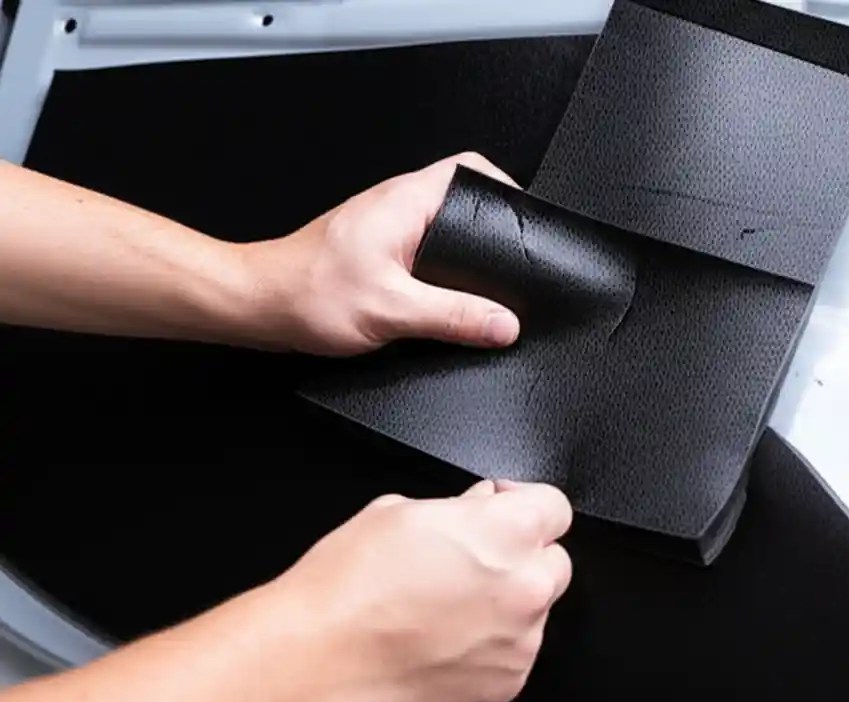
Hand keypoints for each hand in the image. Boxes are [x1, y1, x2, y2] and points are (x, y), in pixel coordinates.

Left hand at [248, 152, 523, 356]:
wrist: (257, 306)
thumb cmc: (305, 294)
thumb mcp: (392, 310)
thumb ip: (454, 316)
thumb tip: (504, 324)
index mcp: (406, 200)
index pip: (472, 167)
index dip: (507, 187)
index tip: (528, 219)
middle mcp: (396, 204)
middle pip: (464, 197)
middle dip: (493, 225)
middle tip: (515, 255)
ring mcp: (385, 225)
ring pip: (444, 224)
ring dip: (467, 250)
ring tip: (486, 280)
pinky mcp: (376, 249)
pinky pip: (425, 247)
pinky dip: (444, 267)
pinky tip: (447, 297)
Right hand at [266, 480, 572, 701]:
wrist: (318, 663)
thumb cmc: (347, 590)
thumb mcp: (397, 513)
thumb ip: (458, 507)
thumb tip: (479, 507)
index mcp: (507, 533)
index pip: (553, 506)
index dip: (524, 503)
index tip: (500, 508)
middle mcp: (525, 588)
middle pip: (553, 561)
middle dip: (520, 557)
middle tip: (471, 561)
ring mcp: (519, 643)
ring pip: (533, 613)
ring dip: (505, 605)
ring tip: (442, 609)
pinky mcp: (503, 685)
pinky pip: (511, 655)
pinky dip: (488, 647)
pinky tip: (440, 641)